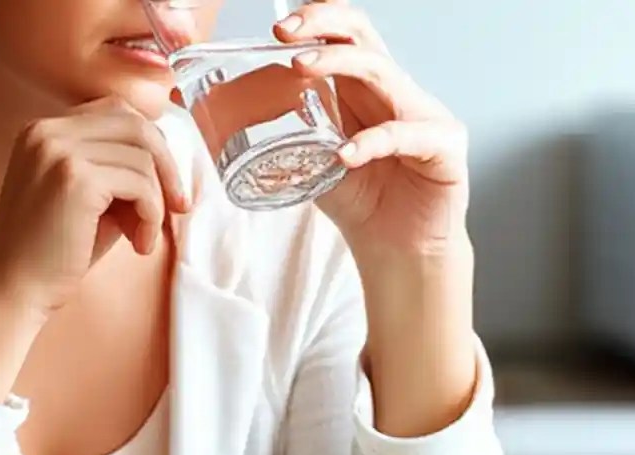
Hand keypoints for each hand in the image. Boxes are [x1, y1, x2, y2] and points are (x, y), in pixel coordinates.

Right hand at [0, 96, 191, 315]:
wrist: (13, 290)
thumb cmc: (51, 254)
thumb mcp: (85, 199)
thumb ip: (115, 171)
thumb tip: (167, 165)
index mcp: (43, 131)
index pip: (116, 113)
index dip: (150, 147)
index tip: (165, 185)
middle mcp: (47, 131)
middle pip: (135, 124)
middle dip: (166, 165)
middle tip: (177, 206)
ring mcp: (59, 151)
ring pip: (143, 156)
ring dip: (156, 202)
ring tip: (142, 238)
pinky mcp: (76, 178)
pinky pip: (141, 184)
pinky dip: (151, 215)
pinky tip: (138, 245)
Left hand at [275, 1, 478, 437]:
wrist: (397, 251)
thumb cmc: (357, 202)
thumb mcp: (302, 161)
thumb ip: (263, 134)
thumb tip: (191, 105)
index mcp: (362, 89)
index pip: (344, 34)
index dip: (314, 19)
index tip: (275, 29)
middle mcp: (394, 91)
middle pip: (364, 35)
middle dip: (323, 23)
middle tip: (283, 35)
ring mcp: (423, 114)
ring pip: (383, 71)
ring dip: (338, 64)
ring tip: (299, 70)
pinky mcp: (443, 147)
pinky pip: (406, 134)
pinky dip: (373, 141)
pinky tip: (347, 155)